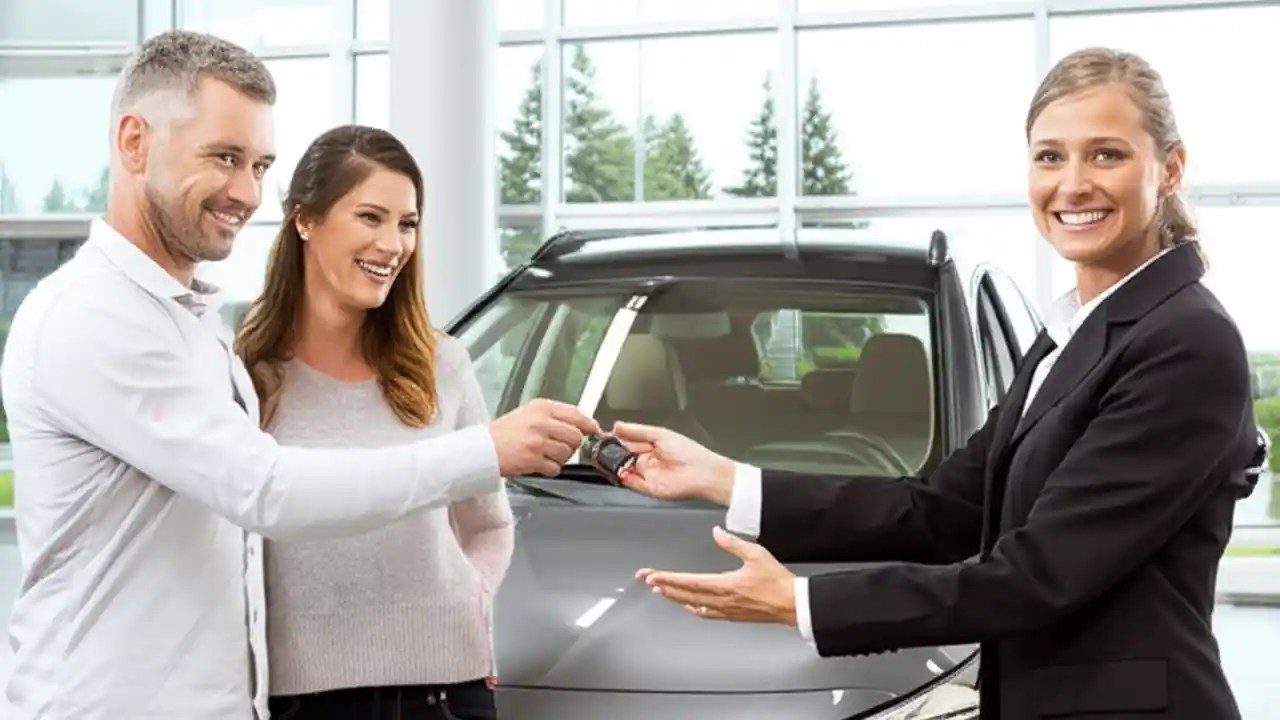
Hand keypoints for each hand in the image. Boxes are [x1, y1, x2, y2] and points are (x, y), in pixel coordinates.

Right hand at [489, 398, 600, 476]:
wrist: (484, 448)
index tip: (593, 430)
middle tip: (562, 447)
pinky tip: (540, 464)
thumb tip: (583, 424)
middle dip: (573, 445)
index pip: (575, 414)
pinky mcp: (533, 459)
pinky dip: (551, 468)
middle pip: (576, 436)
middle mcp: (541, 422)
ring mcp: (538, 441)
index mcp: (542, 408)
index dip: (588, 424)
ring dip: (561, 458)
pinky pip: (556, 467)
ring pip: (567, 453)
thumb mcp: (529, 413)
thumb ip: (554, 416)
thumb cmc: (505, 432)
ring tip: (546, 455)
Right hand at [609, 422, 734, 504]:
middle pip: (622, 455)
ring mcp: (646, 474)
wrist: (703, 474)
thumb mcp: (660, 434)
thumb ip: (637, 431)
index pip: (627, 441)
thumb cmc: (689, 453)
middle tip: (598, 447)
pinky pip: (629, 482)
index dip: (614, 438)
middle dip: (610, 451)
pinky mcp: (647, 487)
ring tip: (603, 456)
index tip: (601, 436)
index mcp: (651, 445)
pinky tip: (616, 469)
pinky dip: (621, 476)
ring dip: (613, 464)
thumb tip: (617, 426)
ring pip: (623, 469)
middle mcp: (647, 460)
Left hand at [638, 526, 796, 624]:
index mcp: (724, 584)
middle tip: (647, 581)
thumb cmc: (777, 582)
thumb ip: (733, 542)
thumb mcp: (756, 554)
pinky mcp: (732, 615)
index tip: (652, 575)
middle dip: (663, 586)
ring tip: (661, 591)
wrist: (792, 604)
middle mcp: (721, 600)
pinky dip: (693, 608)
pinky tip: (689, 606)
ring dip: (675, 597)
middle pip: (684, 594)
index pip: (688, 581)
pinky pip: (707, 613)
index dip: (667, 578)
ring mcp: (725, 610)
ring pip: (692, 604)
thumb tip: (717, 531)